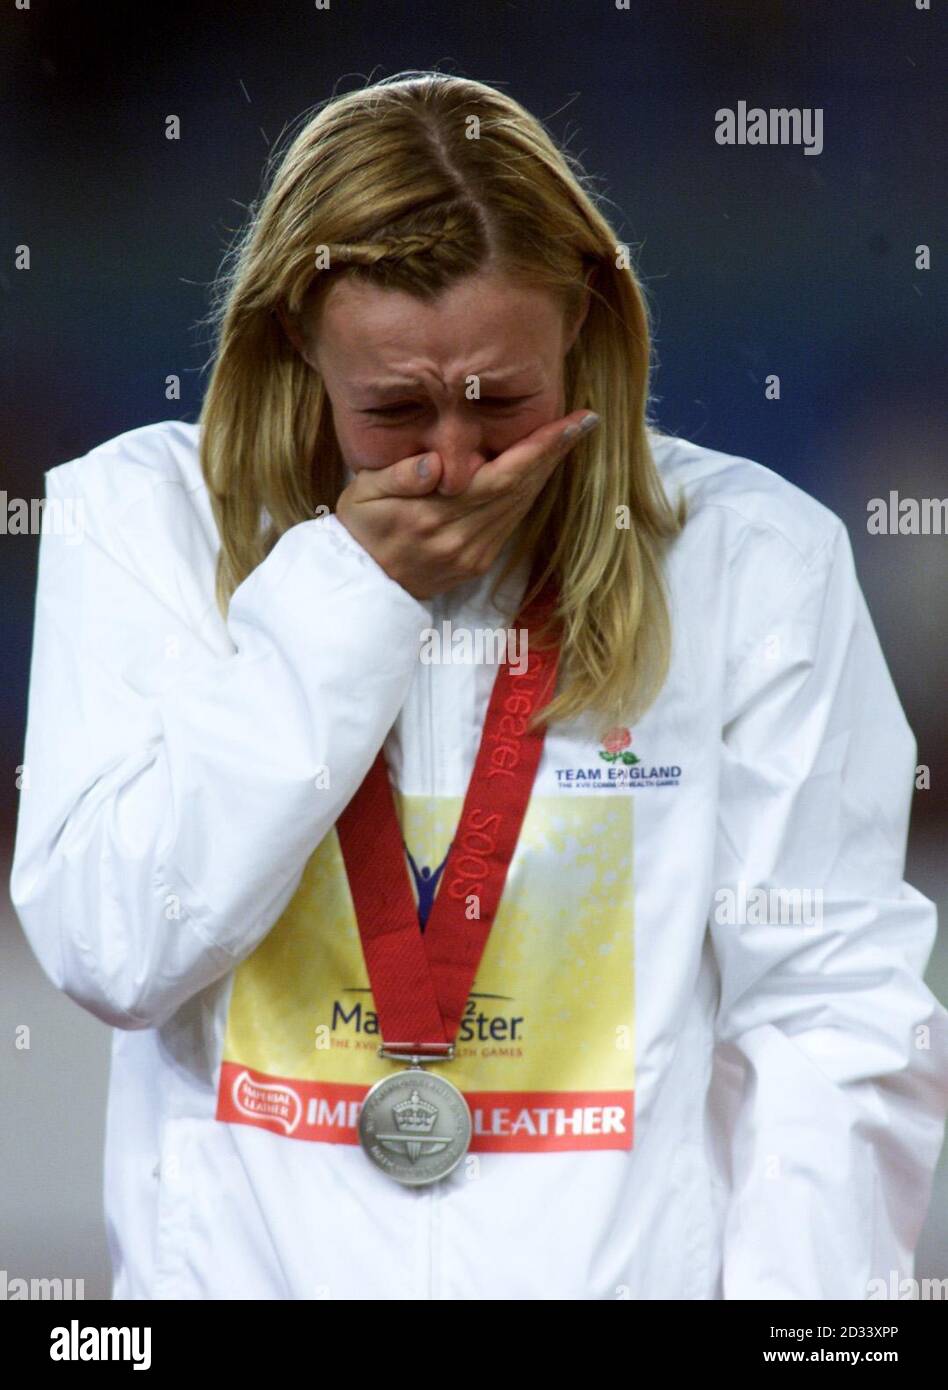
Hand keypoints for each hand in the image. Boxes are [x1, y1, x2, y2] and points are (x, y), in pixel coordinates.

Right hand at [334, 410, 599, 600]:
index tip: (575, 423)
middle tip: (583, 421)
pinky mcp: (478, 563)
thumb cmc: (359, 529)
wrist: (360, 586)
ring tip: (566, 438)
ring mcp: (474, 555)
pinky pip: (511, 521)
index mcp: (436, 518)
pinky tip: (536, 470)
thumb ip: (400, 475)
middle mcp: (463, 540)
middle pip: (521, 491)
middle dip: (553, 453)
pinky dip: (527, 492)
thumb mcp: (364, 494)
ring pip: (521, 506)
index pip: (502, 476)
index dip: (541, 448)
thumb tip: (436, 463)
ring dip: (545, 472)